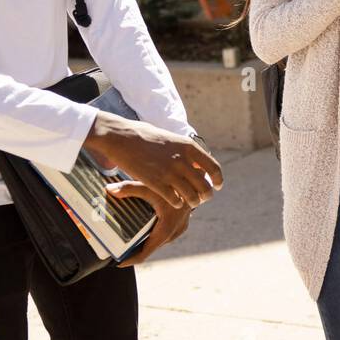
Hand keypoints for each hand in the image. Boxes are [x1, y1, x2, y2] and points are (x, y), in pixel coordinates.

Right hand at [83, 114, 223, 209]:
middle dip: (206, 195)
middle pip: (204, 185)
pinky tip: (175, 203)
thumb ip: (184, 150)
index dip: (218, 179)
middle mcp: (182, 160)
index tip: (218, 186)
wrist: (121, 137)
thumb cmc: (144, 136)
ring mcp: (169, 172)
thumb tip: (194, 160)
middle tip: (203, 199)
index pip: (213, 167)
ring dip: (193, 202)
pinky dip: (177, 203)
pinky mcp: (155, 182)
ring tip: (191, 204)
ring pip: (191, 195)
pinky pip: (174, 199)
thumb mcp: (171, 139)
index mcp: (188, 147)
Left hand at [111, 181, 191, 266]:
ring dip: (143, 243)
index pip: (145, 254)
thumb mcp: (150, 186)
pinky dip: (152, 236)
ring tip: (126, 242)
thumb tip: (109, 190)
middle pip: (149, 249)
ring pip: (157, 242)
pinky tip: (142, 230)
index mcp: (165, 230)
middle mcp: (173, 233)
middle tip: (116, 250)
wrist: (199, 181)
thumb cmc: (174, 184)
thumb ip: (129, 188)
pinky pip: (163, 235)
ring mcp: (178, 230)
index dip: (129, 260)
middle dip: (133, 251)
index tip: (116, 262)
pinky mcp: (180, 225)